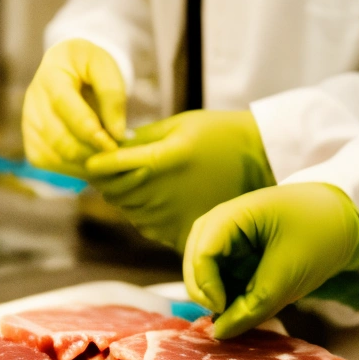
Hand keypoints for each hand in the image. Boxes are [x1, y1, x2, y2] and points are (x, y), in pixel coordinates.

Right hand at [21, 40, 127, 172]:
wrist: (66, 66)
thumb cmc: (89, 65)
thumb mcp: (105, 66)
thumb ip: (112, 94)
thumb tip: (117, 133)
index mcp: (50, 75)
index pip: (64, 106)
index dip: (89, 129)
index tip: (113, 144)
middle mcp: (32, 101)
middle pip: (59, 138)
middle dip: (90, 151)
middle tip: (116, 154)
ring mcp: (28, 122)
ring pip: (55, 156)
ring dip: (84, 162)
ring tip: (107, 156)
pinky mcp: (30, 141)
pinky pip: (49, 163)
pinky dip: (72, 168)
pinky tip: (91, 159)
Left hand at [82, 109, 274, 253]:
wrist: (262, 163)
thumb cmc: (220, 135)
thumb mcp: (179, 124)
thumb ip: (140, 138)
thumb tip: (107, 146)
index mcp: (160, 161)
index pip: (106, 168)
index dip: (96, 162)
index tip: (97, 157)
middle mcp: (161, 194)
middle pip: (110, 192)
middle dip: (108, 178)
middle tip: (118, 166)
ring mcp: (170, 218)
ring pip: (126, 210)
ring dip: (126, 195)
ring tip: (147, 180)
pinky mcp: (180, 235)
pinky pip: (145, 226)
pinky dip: (145, 212)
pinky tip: (163, 197)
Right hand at [182, 183, 358, 339]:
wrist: (349, 223)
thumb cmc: (320, 236)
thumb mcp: (287, 276)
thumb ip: (251, 307)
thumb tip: (219, 333)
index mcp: (235, 215)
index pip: (201, 251)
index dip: (205, 284)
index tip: (224, 308)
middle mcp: (224, 224)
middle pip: (195, 261)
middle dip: (206, 292)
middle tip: (227, 317)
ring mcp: (231, 239)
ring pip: (206, 273)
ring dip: (219, 296)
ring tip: (242, 313)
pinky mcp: (240, 255)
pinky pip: (223, 279)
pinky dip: (230, 296)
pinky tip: (247, 309)